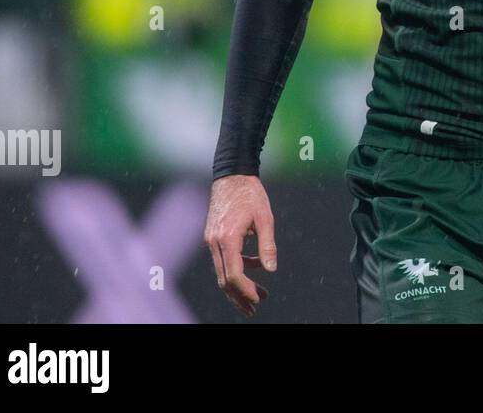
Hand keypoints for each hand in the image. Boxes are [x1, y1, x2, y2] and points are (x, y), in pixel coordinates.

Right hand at [204, 174, 276, 317]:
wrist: (231, 174)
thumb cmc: (250, 194)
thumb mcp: (265, 217)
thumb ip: (267, 245)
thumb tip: (271, 269)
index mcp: (227, 239)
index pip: (233, 275)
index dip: (245, 291)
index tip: (258, 299)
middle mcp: (214, 243)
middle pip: (224, 279)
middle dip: (239, 296)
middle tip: (254, 309)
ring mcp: (211, 240)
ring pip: (222, 272)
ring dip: (239, 285)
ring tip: (259, 294)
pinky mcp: (213, 236)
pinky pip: (224, 259)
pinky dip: (238, 267)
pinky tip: (256, 267)